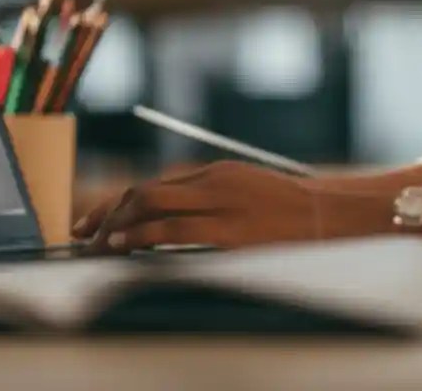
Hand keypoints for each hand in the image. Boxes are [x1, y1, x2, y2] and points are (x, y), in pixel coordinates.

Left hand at [73, 161, 326, 253]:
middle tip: (83, 236)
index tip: (92, 224)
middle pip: (145, 191)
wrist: (337, 218)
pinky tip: (124, 245)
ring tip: (96, 247)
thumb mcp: (248, 199)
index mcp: (217, 174)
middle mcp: (215, 182)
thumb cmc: (293, 216)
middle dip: (108, 214)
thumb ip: (211, 204)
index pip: (154, 187)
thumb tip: (165, 225)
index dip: (117, 205)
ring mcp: (223, 204)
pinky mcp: (232, 231)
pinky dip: (143, 235)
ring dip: (117, 227)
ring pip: (152, 204)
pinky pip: (176, 229)